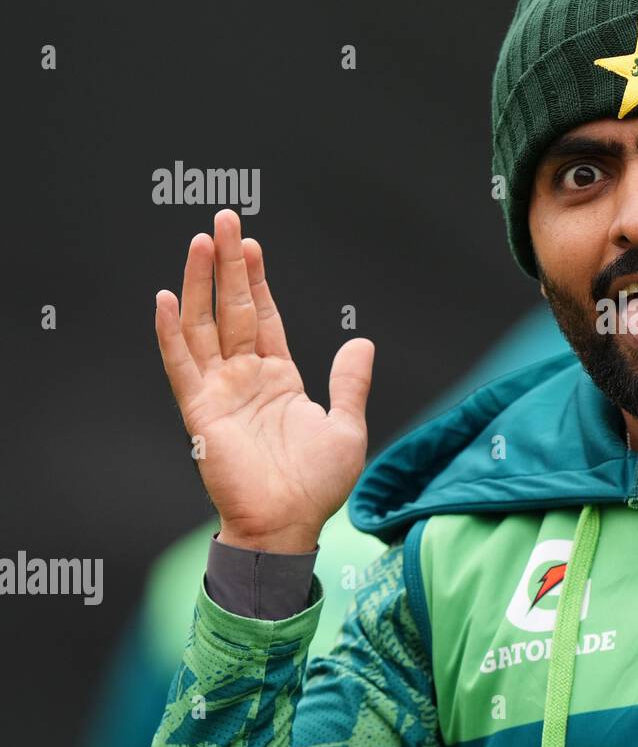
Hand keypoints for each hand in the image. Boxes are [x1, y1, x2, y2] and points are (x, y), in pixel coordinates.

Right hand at [154, 209, 373, 552]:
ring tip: (200, 241)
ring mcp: (220, 391)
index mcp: (279, 378)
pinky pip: (182, 364)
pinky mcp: (200, 411)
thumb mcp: (346, 426)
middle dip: (228, 265)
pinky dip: (171, 332)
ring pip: (205, 325)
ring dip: (200, 284)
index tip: (252, 244)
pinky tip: (166, 298)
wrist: (289, 525)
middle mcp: (245, 378)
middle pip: (233, 309)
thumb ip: (350, 382)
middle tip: (224, 221)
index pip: (265, 317)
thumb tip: (362, 342)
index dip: (258, 281)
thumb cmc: (316, 486)